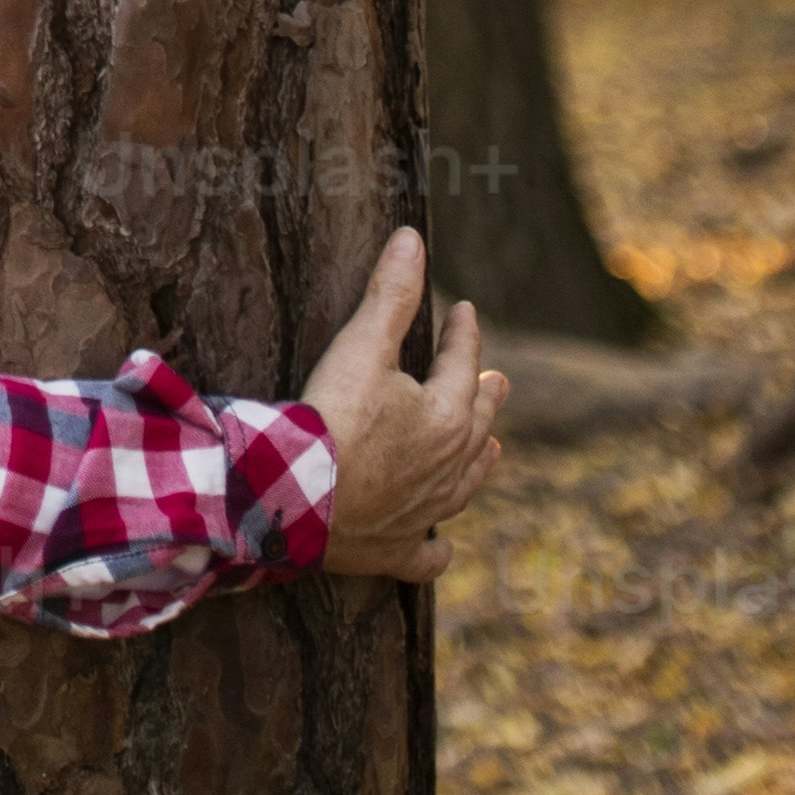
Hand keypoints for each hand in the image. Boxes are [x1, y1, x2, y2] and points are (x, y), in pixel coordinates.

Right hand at [302, 228, 506, 581]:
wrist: (298, 499)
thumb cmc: (330, 419)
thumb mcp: (360, 346)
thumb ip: (391, 295)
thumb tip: (412, 239)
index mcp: (445, 417)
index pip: (462, 364)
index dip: (463, 333)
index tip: (465, 311)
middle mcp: (447, 468)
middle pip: (474, 426)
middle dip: (483, 399)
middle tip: (496, 382)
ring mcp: (424, 514)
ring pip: (463, 485)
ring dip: (477, 463)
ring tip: (490, 449)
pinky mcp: (394, 550)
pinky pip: (426, 555)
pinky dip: (436, 551)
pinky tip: (442, 550)